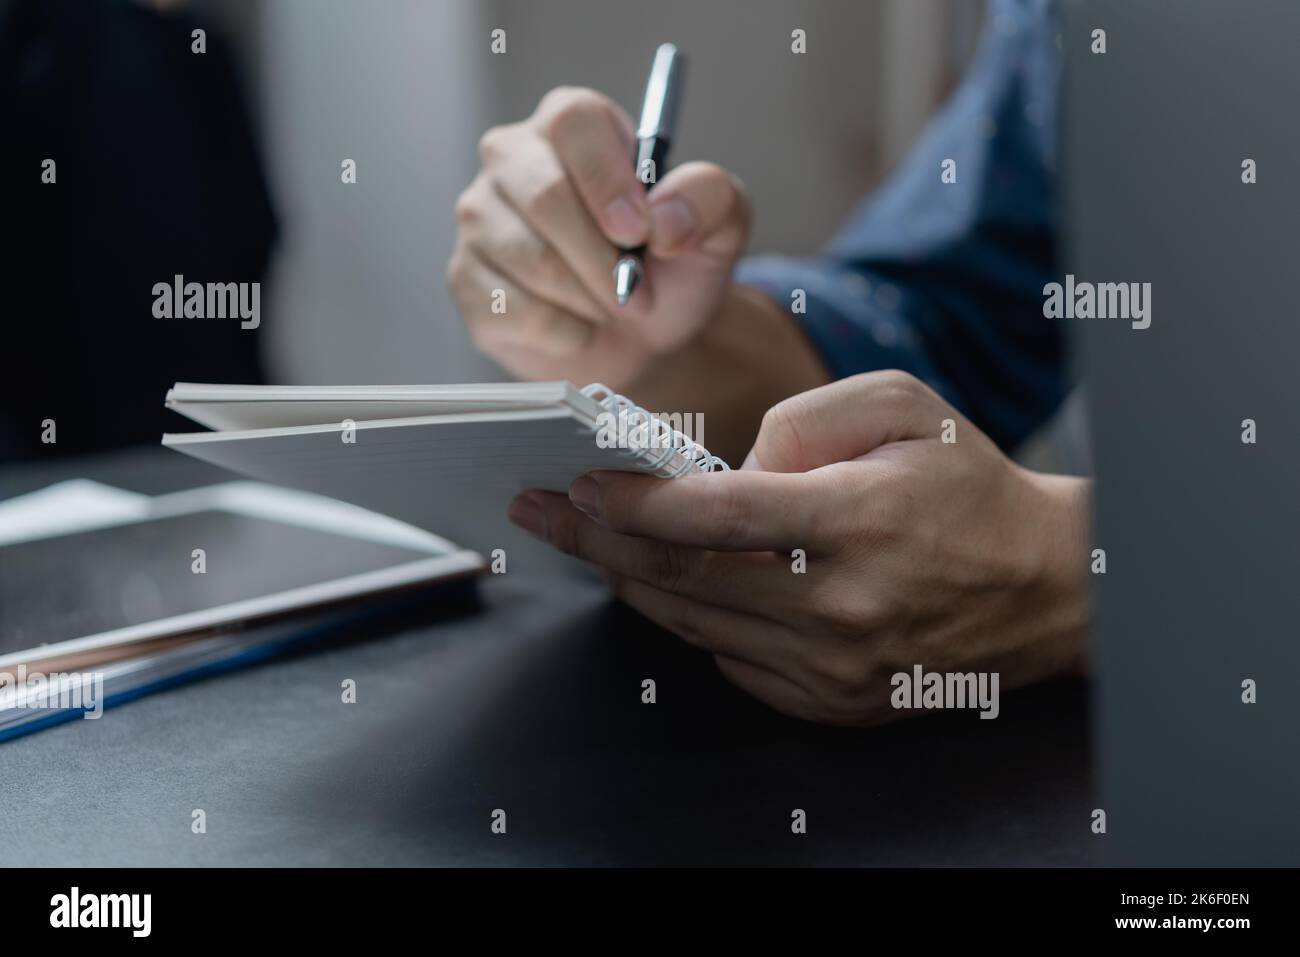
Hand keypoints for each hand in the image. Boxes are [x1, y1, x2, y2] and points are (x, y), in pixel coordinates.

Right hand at [448, 87, 750, 388]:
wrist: (644, 338)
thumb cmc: (672, 267)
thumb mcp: (719, 226)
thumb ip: (711, 198)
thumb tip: (665, 216)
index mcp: (574, 124)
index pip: (574, 121)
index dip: (608, 180)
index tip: (640, 233)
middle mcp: (513, 158)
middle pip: (545, 194)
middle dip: (605, 260)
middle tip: (641, 294)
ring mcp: (481, 218)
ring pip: (529, 259)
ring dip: (589, 299)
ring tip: (615, 308)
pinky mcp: (466, 278)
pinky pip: (510, 308)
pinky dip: (563, 331)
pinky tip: (580, 327)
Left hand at [508, 371, 1091, 725]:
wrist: (1044, 586)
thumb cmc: (967, 486)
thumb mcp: (899, 406)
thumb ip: (799, 418)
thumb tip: (724, 468)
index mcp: (854, 523)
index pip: (712, 518)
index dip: (632, 503)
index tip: (579, 485)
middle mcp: (840, 606)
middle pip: (683, 581)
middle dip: (597, 543)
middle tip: (544, 516)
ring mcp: (835, 668)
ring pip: (695, 627)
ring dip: (631, 584)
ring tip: (592, 545)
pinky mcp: (835, 703)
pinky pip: (733, 663)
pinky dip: (694, 622)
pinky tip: (678, 588)